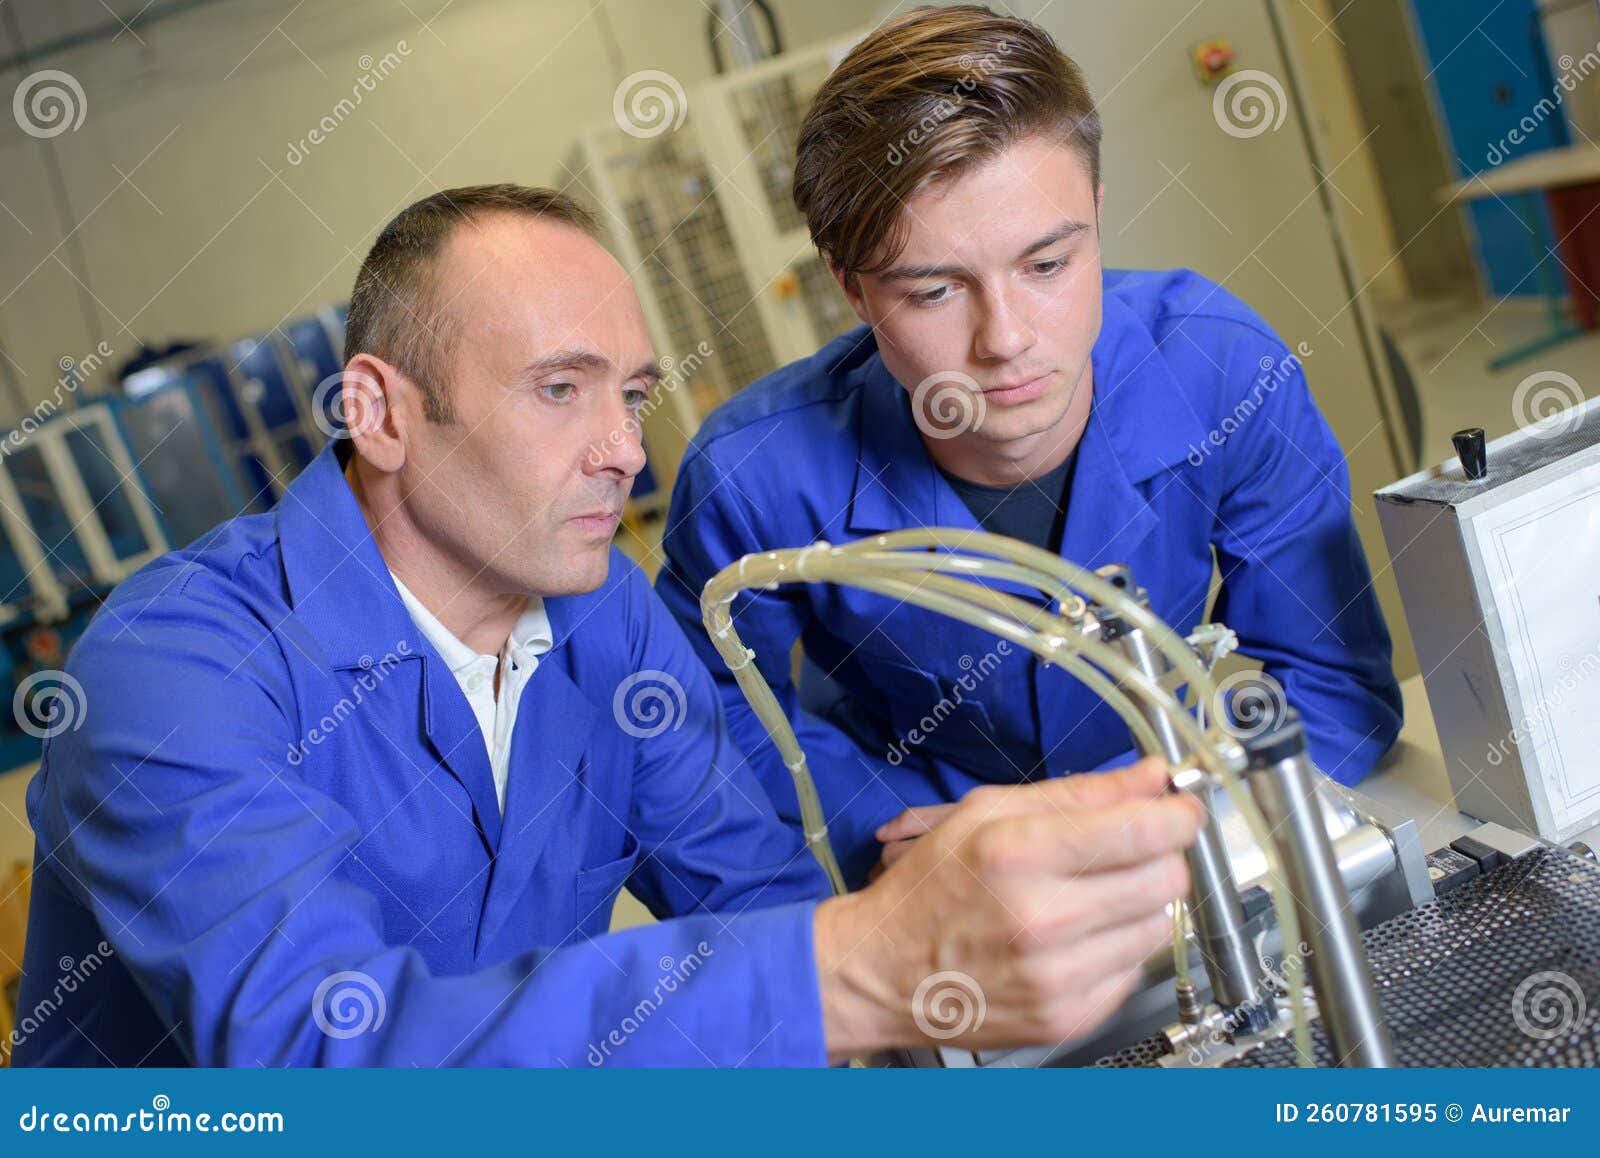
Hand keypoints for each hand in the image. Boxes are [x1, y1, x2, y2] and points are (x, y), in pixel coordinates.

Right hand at [813, 758, 1200, 1059]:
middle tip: (1129, 850)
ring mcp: (1058, 975)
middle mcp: (1043, 918)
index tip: (1182, 807)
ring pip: (1159, 926)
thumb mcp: (987, 813)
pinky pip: (1134, 971)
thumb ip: (1079, 793)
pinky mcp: (1068, 1016)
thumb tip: (1152, 776)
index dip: (1179, 814)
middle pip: (1166, 879)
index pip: (1144, 831)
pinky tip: (1075, 938)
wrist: (883, 971)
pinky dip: (1116, 948)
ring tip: (1089, 898)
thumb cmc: (929, 887)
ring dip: (1137, 905)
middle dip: (1159, 856)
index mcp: (1020, 853)